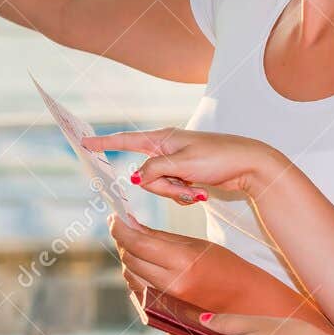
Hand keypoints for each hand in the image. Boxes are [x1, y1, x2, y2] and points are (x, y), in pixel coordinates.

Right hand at [82, 127, 280, 203]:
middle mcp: (166, 150)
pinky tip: (201, 192)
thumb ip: (155, 170)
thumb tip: (138, 177)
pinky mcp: (185, 176)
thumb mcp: (183, 164)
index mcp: (162, 139)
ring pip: (159, 187)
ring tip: (199, 188)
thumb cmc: (220, 158)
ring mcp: (175, 163)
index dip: (103, 143)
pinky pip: (173, 191)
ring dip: (177, 193)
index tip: (83, 142)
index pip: (125, 140)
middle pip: (145, 175)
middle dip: (163, 187)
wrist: (250, 165)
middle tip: (187, 185)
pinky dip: (185, 196)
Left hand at [110, 214, 238, 305]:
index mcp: (183, 261)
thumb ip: (160, 237)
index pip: (138, 243)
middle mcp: (171, 284)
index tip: (114, 217)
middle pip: (130, 259)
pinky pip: (137, 290)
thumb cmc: (225, 267)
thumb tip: (130, 224)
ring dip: (128, 257)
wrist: (245, 301)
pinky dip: (135, 275)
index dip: (120, 229)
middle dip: (122, 241)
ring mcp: (166, 301)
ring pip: (130, 275)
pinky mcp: (163, 311)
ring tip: (135, 243)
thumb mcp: (195, 244)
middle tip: (123, 227)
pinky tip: (143, 265)